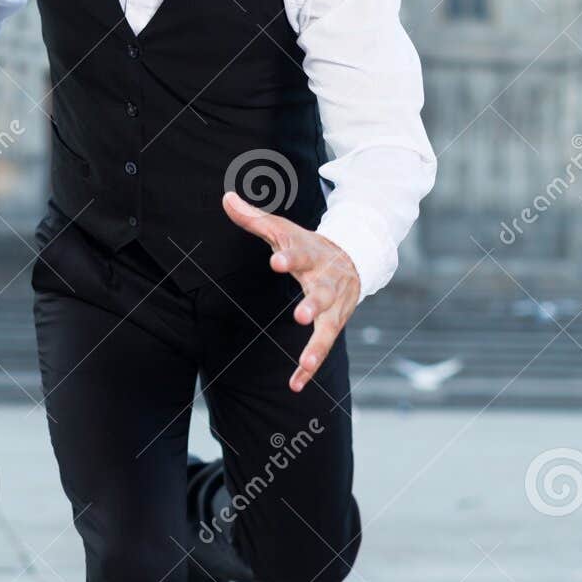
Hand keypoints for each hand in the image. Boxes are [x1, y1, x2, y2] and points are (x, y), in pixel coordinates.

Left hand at [222, 189, 360, 390]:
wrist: (354, 256)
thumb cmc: (309, 245)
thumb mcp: (284, 230)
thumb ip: (254, 219)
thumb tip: (226, 198)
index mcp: (312, 254)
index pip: (299, 253)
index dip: (289, 257)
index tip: (276, 261)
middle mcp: (327, 280)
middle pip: (323, 292)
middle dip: (314, 304)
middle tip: (301, 315)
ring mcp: (335, 305)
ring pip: (330, 326)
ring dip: (318, 344)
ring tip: (306, 362)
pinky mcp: (335, 323)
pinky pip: (324, 346)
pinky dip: (310, 366)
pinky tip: (296, 383)